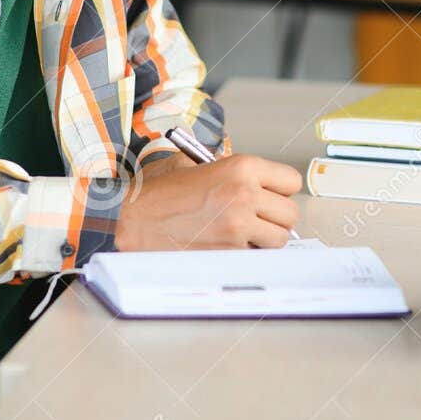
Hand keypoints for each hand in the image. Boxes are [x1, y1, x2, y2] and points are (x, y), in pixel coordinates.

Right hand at [114, 153, 302, 251]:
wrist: (129, 219)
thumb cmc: (156, 192)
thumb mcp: (194, 163)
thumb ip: (229, 169)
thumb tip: (256, 184)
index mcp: (241, 168)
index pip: (291, 182)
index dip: (281, 190)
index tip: (271, 195)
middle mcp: (245, 196)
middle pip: (290, 214)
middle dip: (276, 217)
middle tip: (258, 216)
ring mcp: (238, 228)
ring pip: (278, 240)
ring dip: (265, 238)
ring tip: (242, 232)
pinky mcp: (228, 253)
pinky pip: (255, 256)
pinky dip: (247, 253)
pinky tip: (226, 244)